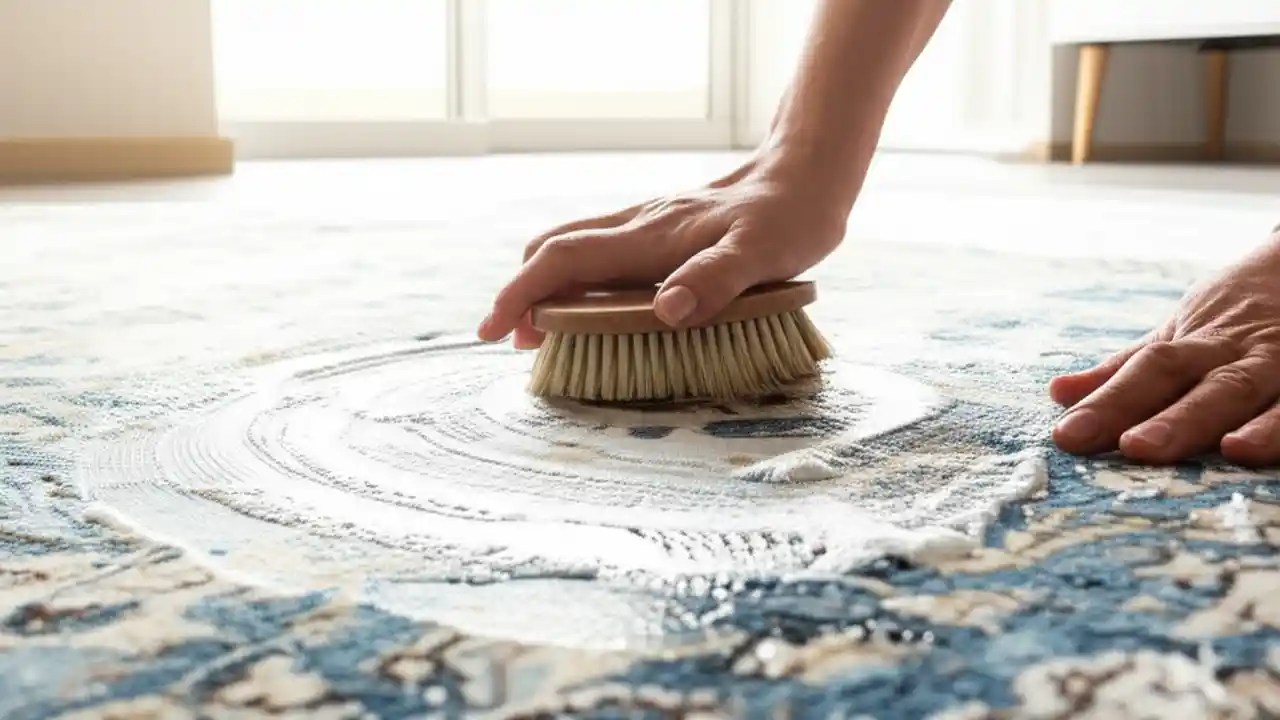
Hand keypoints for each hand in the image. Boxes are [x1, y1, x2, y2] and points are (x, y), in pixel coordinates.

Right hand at [476, 151, 855, 348]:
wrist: (807, 173)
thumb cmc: (789, 218)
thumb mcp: (763, 255)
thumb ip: (715, 281)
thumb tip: (666, 312)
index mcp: (649, 238)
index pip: (563, 260)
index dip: (522, 294)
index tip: (494, 330)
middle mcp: (637, 228)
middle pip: (554, 251)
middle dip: (522, 294)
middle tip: (514, 341)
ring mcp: (646, 227)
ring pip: (574, 249)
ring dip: (547, 287)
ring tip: (544, 330)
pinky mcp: (660, 232)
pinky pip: (601, 253)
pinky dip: (578, 280)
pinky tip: (596, 305)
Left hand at [1050, 232, 1279, 465]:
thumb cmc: (1236, 313)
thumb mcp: (1179, 332)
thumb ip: (1125, 371)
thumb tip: (1059, 393)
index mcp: (1201, 343)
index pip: (1149, 371)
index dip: (1111, 403)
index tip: (1067, 434)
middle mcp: (1244, 354)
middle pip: (1208, 385)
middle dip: (1174, 419)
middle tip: (1134, 446)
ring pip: (1265, 392)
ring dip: (1256, 425)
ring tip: (1233, 449)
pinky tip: (1271, 445)